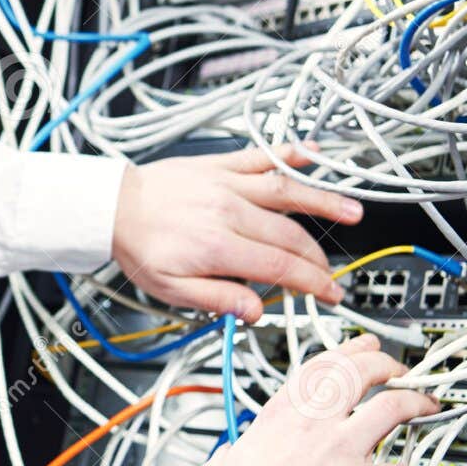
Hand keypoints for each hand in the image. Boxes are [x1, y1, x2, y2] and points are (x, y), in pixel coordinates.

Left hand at [111, 141, 362, 321]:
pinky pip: (260, 156)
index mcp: (217, 247)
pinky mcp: (220, 164)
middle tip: (335, 274)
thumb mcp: (170, 290)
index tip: (330, 294)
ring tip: (355, 212)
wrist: (111, 206)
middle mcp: (228, 212)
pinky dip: (288, 154)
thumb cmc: (139, 247)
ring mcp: (227, 184)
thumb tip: (254, 312)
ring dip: (324, 202)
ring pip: (286, 191)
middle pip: (290, 236)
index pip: (280, 268)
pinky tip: (311, 153)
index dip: (312, 284)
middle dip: (319, 258)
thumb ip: (217, 299)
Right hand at [196, 334, 436, 465]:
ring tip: (427, 406)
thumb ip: (230, 453)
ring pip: (395, 407)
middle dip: (387, 364)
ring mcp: (344, 449)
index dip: (349, 351)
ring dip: (417, 403)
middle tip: (398, 370)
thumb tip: (230, 454)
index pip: (322, 365)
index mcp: (281, 415)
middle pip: (362, 372)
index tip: (362, 350)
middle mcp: (316, 423)